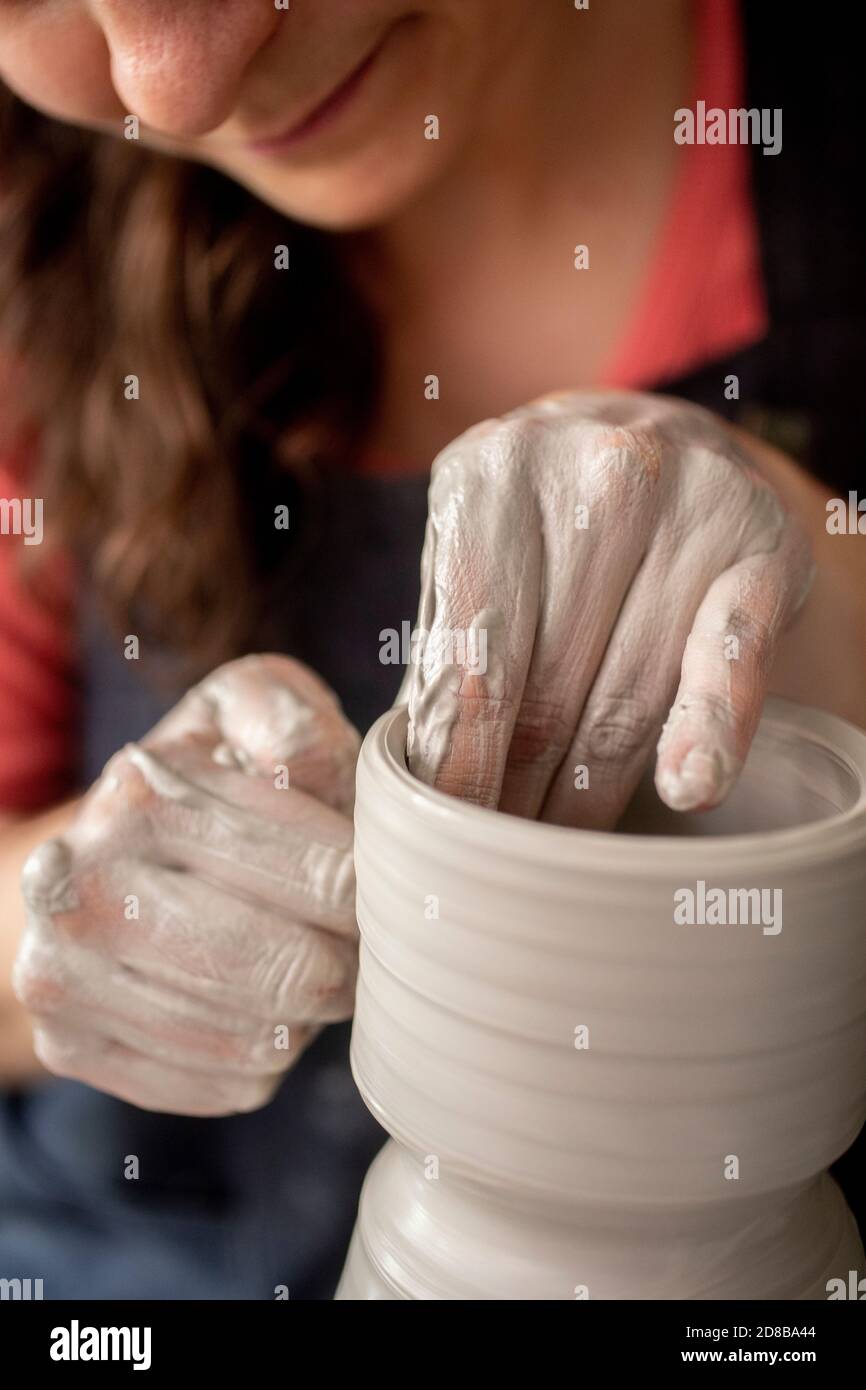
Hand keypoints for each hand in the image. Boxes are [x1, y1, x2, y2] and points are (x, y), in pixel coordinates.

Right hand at [13, 655, 360, 1115]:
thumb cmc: (202, 780)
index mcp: (146, 795)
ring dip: (306, 1014)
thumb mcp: (245, 711)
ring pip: (263, 1041)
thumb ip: (298, 724)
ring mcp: (64, 973)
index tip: (379, 888)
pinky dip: (264, 1057)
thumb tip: (326, 777)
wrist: (90, 856)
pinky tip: (249, 1005)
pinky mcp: (70, 1046)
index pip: (330, 878)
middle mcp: (84, 885)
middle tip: (353, 943)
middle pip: (293, 973)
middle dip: (349, 965)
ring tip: (296, 964)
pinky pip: (227, 1087)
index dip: (377, 895)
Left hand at [406, 392, 813, 828]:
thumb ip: (447, 649)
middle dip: (517, 795)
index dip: (458, 768)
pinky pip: (731, 656)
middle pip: (545, 691)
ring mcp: (688, 502)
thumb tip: (419, 779)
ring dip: (589, 795)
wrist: (654, 434)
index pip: (472, 663)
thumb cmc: (542, 519)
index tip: (449, 839)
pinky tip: (687, 788)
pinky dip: (710, 727)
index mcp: (493, 477)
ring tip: (560, 853)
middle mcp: (595, 477)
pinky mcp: (760, 542)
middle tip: (501, 864)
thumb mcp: (473, 554)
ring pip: (626, 697)